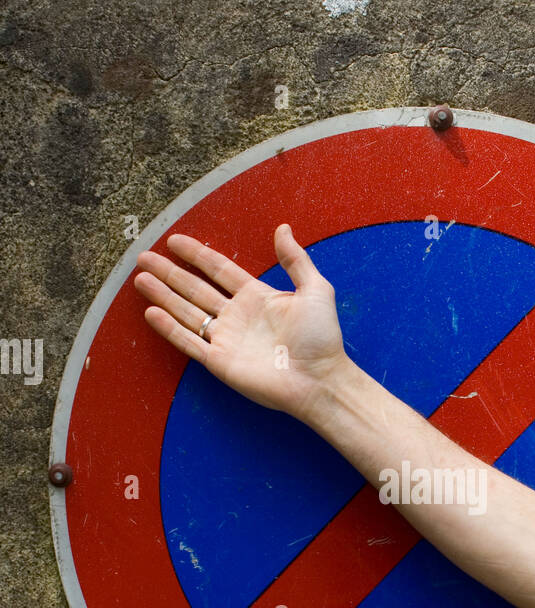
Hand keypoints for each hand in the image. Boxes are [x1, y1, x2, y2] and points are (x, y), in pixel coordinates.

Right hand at [134, 224, 346, 416]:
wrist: (320, 378)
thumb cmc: (321, 337)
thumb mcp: (315, 289)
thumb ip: (296, 260)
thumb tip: (283, 228)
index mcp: (256, 297)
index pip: (219, 270)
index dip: (197, 254)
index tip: (174, 240)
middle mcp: (237, 316)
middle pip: (195, 289)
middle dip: (169, 273)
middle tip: (144, 257)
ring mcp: (226, 339)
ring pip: (187, 312)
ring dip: (163, 296)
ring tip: (140, 279)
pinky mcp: (220, 362)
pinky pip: (190, 342)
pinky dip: (170, 328)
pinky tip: (151, 312)